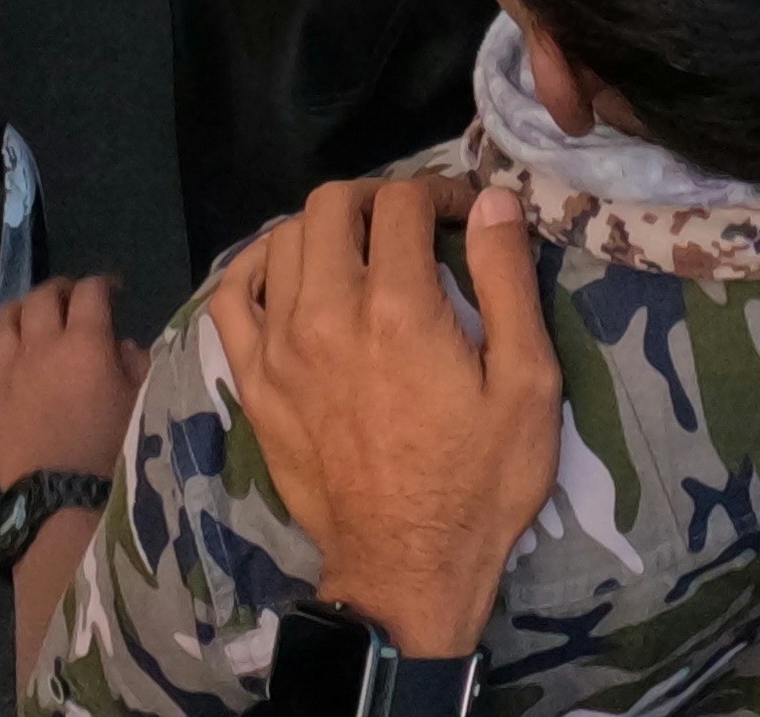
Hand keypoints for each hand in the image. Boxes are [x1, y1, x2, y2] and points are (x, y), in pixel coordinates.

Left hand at [0, 272, 141, 490]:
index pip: (90, 294)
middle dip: (58, 290)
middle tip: (70, 298)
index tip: (112, 290)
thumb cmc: (116, 451)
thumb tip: (120, 346)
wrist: (69, 501)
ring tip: (22, 314)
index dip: (102, 283)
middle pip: (41, 299)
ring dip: (12, 313)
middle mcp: (39, 349)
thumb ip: (136, 365)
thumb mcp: (142, 402)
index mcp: (84, 344)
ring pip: (0, 328)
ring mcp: (6, 379)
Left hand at [208, 179, 557, 660]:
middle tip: (414, 227)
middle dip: (379, 199)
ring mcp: (279, 347)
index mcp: (398, 307)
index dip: (442, 192)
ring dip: (326, 230)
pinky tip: (287, 273)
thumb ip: (507, 282)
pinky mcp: (254, 381)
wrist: (408, 568)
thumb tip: (493, 199)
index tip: (465, 216)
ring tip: (362, 252)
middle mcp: (327, 312)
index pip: (404, 202)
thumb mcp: (527, 384)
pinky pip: (232, 296)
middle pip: (333, 204)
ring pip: (283, 240)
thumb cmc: (480, 481)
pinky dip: (255, 267)